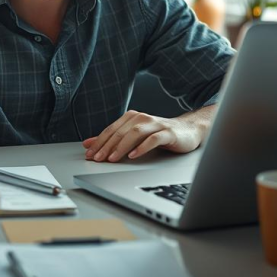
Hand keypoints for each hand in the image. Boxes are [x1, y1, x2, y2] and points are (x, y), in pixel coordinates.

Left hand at [82, 110, 205, 162]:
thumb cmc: (159, 134)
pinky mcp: (167, 132)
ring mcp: (155, 124)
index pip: (111, 130)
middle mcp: (142, 118)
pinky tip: (134, 155)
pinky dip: (142, 147)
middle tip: (97, 159)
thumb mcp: (134, 135)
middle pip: (120, 131)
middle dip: (107, 146)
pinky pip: (153, 139)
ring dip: (121, 146)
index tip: (89, 154)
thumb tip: (89, 144)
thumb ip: (113, 139)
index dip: (99, 142)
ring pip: (135, 133)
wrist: (187, 131)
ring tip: (112, 158)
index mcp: (132, 117)